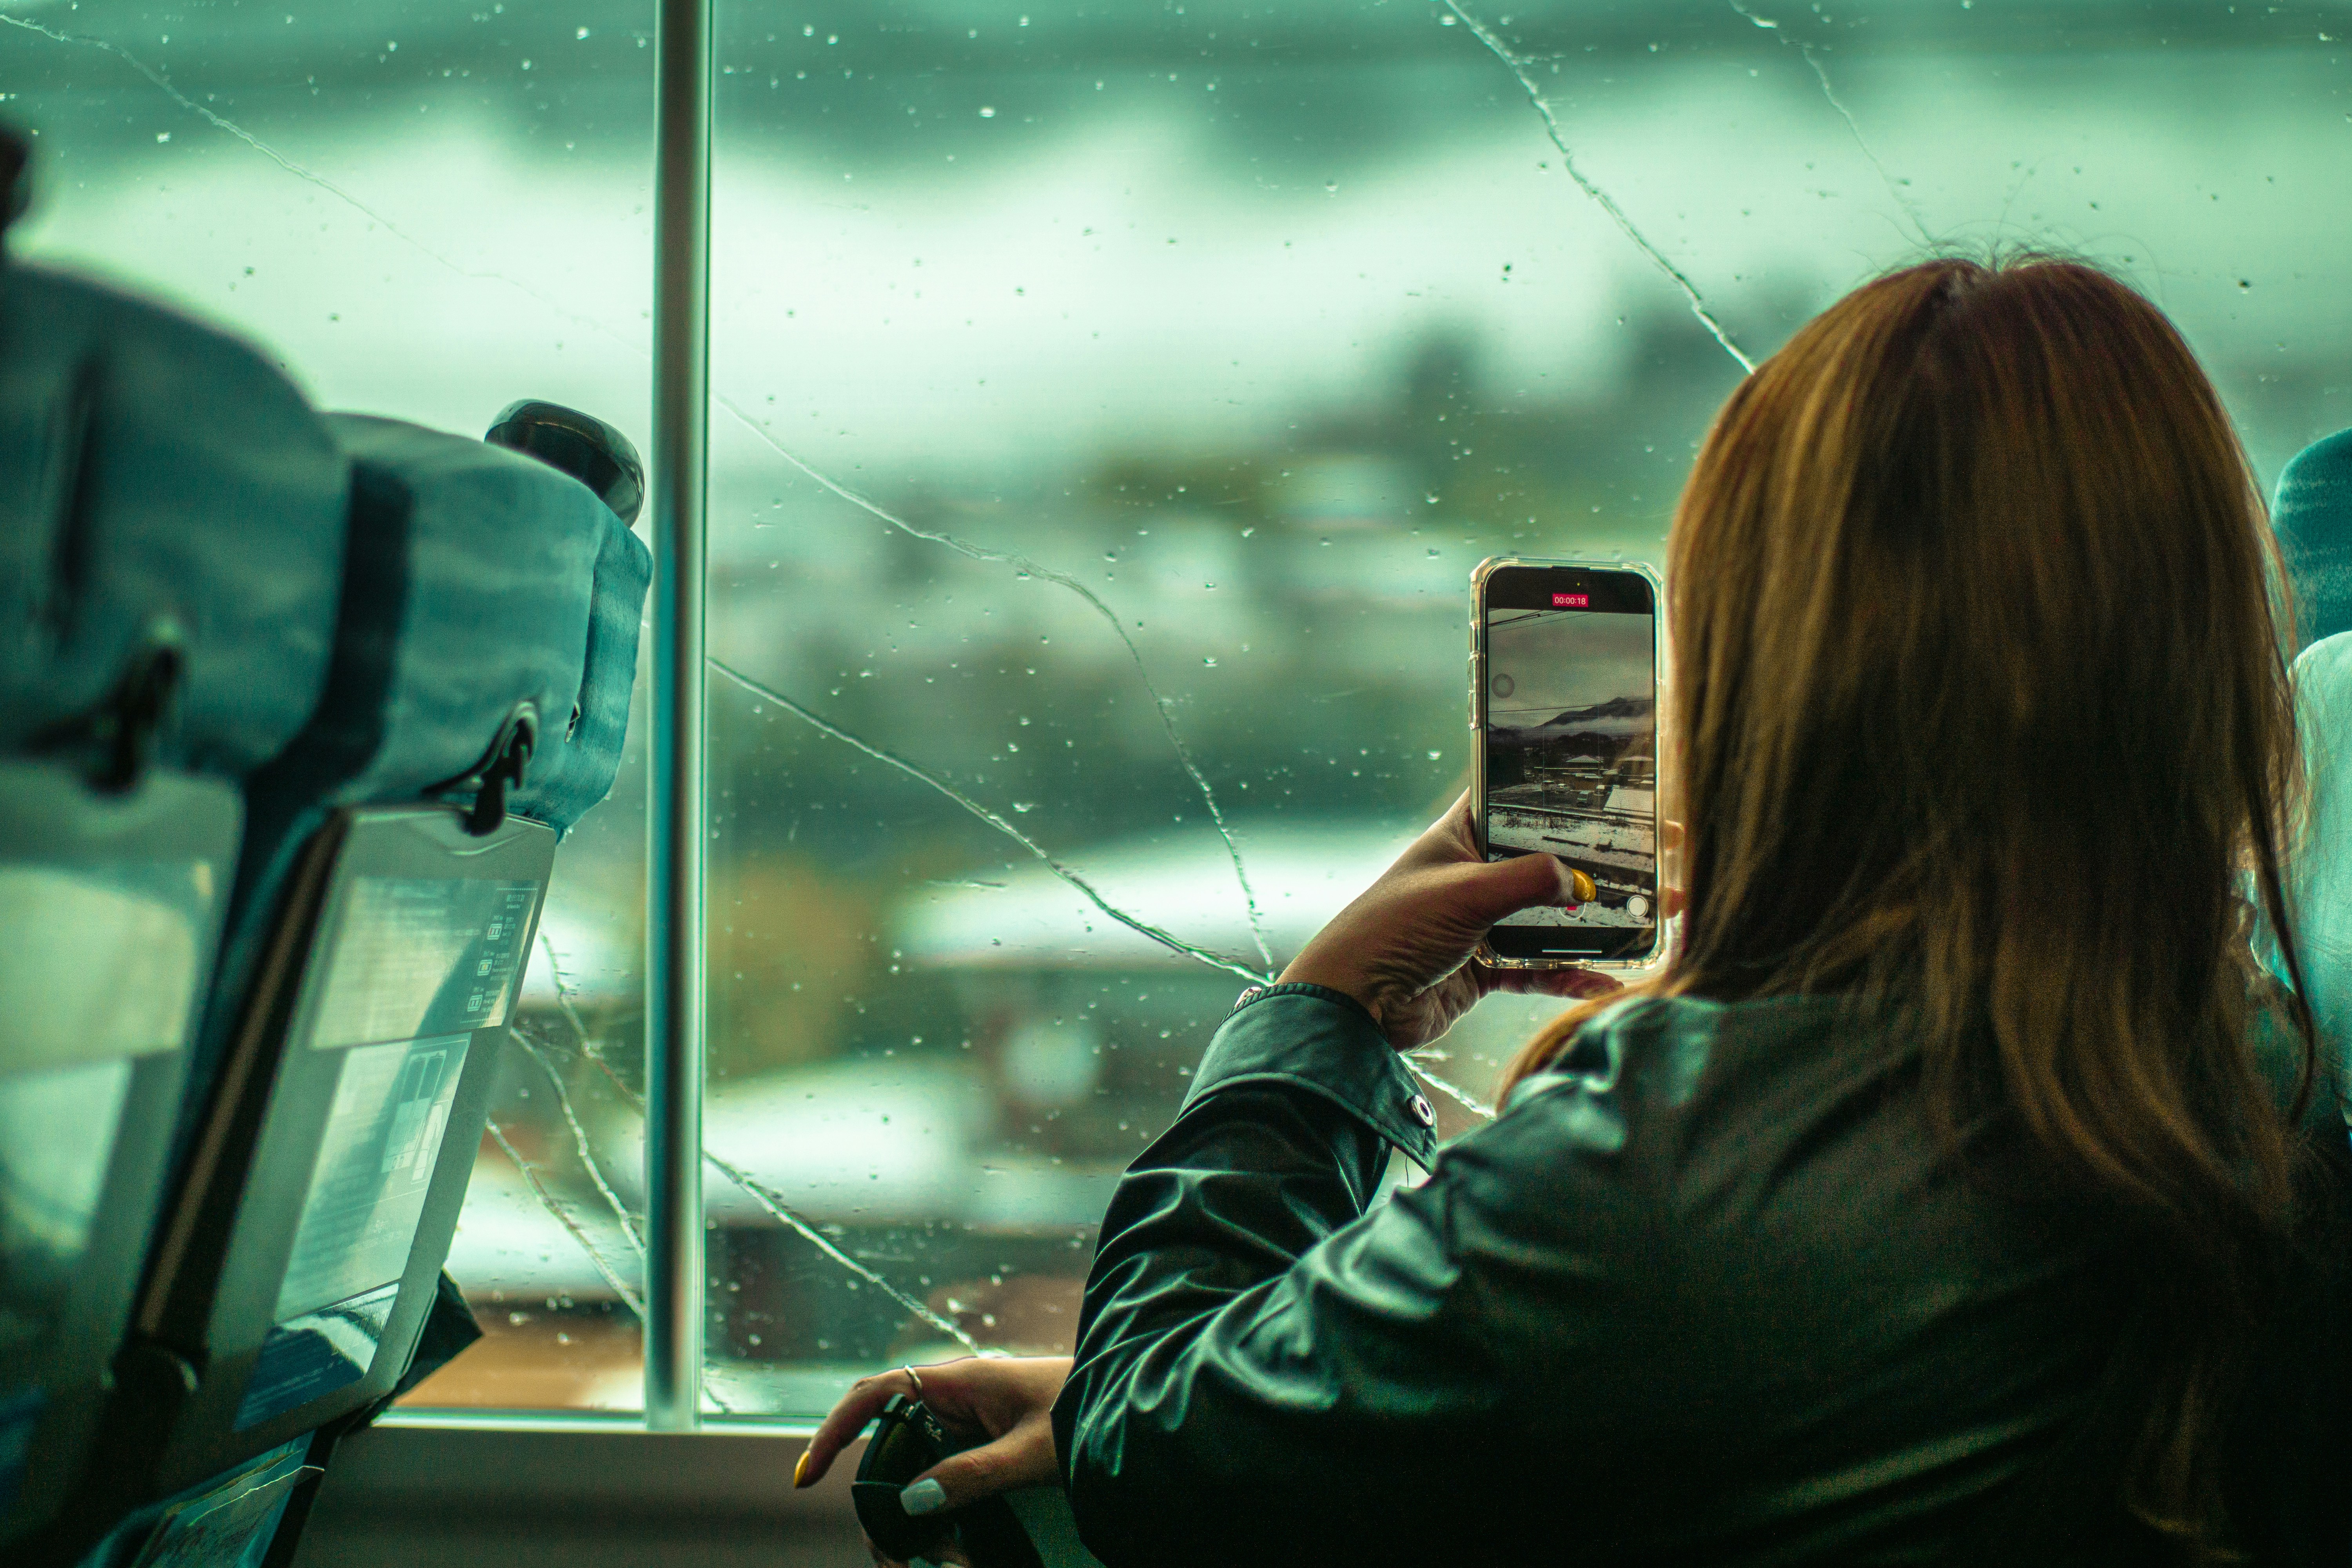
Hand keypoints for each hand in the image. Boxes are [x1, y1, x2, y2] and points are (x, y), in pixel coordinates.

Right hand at [796, 1355, 1072, 1555]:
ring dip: (916, 1520)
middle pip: (889, 1446)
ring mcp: (968, 1424)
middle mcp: (955, 1400)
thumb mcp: (1034, 1450)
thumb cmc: (1087, 1410)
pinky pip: (943, 1479)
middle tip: (895, 1559)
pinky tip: (958, 1553)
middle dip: (882, 1502)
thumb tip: (913, 1502)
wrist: (1130, 1402)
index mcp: (960, 1383)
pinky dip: (941, 1517)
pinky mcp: (982, 1445)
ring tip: (944, 1563)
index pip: (876, 1395)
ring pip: (915, 1470)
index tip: (810, 1476)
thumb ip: (975, 1474)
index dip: (837, 1430)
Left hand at [1278, 792, 1627, 1049]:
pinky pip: (1537, 968)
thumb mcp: (1466, 892)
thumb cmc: (1394, 930)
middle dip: (1597, 872)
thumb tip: (1579, 881)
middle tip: (1654, 869)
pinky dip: (1568, 975)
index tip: (1618, 800)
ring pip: (1549, 919)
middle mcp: (1473, 875)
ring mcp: (1480, 923)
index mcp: (1460, 837)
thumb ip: (1528, 879)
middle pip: (1546, 865)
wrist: (1355, 1005)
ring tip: (1649, 924)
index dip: (1565, 801)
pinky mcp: (1483, 967)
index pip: (1518, 804)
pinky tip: (1603, 983)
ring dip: (1593, 926)